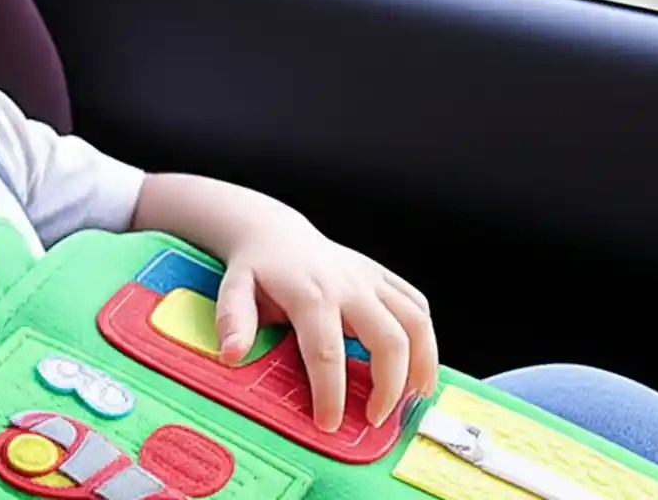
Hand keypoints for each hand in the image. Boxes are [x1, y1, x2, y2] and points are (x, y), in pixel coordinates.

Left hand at [215, 224, 437, 432]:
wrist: (274, 234)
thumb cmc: (255, 269)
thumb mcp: (233, 289)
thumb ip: (233, 321)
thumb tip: (231, 354)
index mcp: (309, 294)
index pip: (326, 352)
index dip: (331, 393)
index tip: (329, 424)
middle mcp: (348, 284)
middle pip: (387, 340)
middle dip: (388, 387)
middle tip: (374, 419)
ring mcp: (371, 278)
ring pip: (415, 322)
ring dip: (422, 365)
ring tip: (411, 399)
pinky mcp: (383, 276)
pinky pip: (418, 305)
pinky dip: (426, 338)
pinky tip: (418, 366)